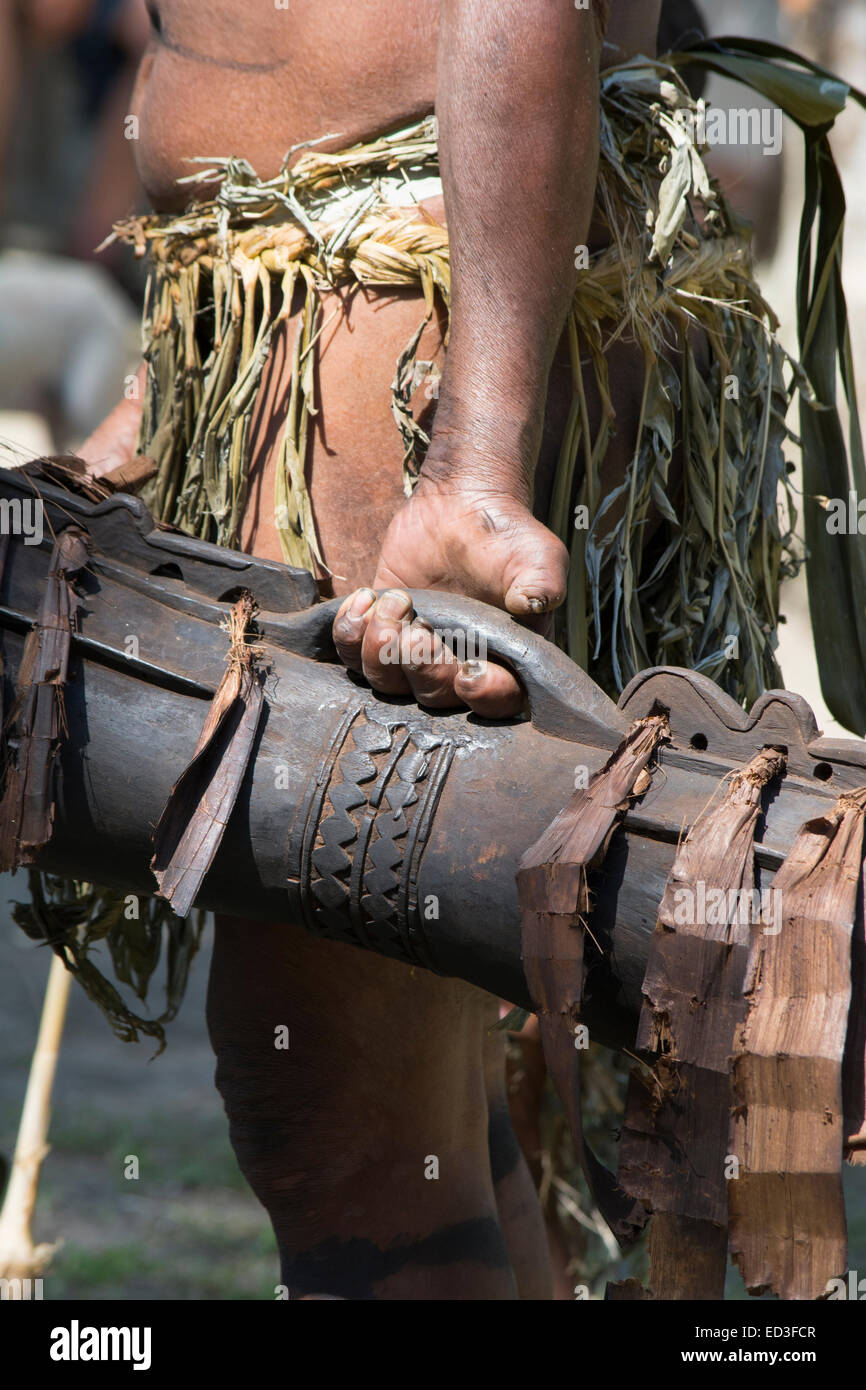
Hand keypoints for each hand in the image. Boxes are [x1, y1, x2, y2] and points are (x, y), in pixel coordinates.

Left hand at [332, 474, 568, 716]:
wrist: (462, 504)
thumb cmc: (507, 536)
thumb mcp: (538, 557)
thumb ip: (542, 582)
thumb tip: (531, 603)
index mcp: (505, 661)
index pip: (498, 701)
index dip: (483, 696)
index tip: (467, 671)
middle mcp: (457, 665)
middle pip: (434, 698)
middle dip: (422, 669)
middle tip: (420, 631)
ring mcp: (414, 653)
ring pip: (388, 682)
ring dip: (380, 651)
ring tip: (392, 605)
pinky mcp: (380, 631)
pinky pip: (354, 653)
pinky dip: (350, 634)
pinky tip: (364, 601)